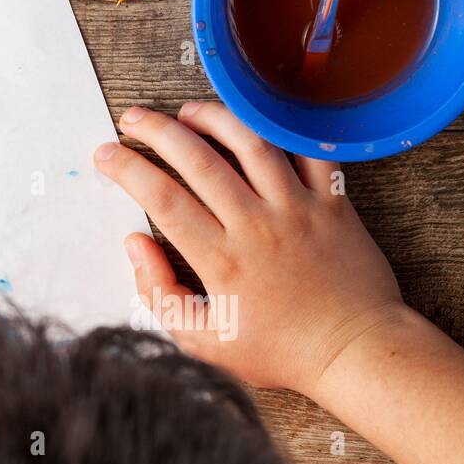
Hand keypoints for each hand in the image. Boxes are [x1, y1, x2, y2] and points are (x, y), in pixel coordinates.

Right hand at [94, 101, 406, 396]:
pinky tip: (254, 122)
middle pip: (197, 159)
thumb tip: (135, 244)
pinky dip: (282, 130)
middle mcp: (256, 225)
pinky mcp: (332, 203)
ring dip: (212, 118)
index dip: (126, 169)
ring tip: (186, 111)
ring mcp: (297, 209)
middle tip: (132, 119)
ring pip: (250, 143)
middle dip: (156, 130)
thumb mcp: (204, 342)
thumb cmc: (282, 350)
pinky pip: (308, 151)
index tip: (106, 154)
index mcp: (221, 260)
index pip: (161, 198)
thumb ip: (159, 293)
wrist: (357, 351)